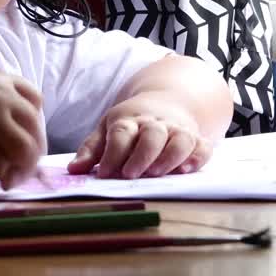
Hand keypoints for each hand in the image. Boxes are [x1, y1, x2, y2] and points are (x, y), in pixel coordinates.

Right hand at [0, 68, 45, 189]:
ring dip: (24, 167)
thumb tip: (10, 126)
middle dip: (33, 148)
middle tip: (24, 165)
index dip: (33, 121)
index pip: (33, 99)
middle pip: (34, 126)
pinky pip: (4, 167)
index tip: (25, 136)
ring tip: (13, 177)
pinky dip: (4, 177)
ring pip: (26, 149)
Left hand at [66, 92, 212, 178]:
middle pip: (152, 135)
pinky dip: (197, 158)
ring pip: (179, 140)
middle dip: (142, 155)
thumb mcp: (107, 129)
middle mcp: (155, 123)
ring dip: (169, 157)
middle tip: (130, 174)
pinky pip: (202, 147)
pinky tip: (186, 170)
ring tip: (156, 174)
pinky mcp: (195, 138)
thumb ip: (91, 150)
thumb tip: (73, 170)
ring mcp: (177, 130)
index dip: (112, 154)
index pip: (121, 133)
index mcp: (129, 119)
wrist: (165, 102)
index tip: (104, 173)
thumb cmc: (130, 123)